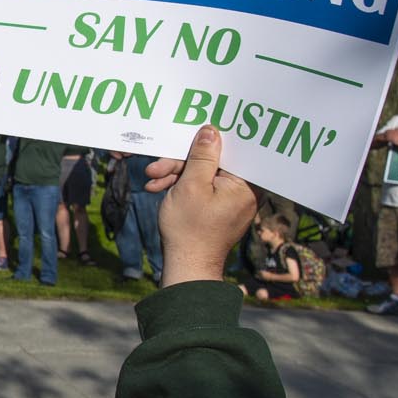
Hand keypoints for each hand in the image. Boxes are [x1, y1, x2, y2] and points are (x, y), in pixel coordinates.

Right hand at [143, 126, 256, 286]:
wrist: (186, 266)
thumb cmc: (189, 228)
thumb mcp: (191, 185)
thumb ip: (202, 156)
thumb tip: (211, 131)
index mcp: (246, 184)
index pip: (228, 151)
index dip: (206, 142)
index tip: (187, 137)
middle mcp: (245, 191)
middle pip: (213, 163)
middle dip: (181, 164)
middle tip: (156, 166)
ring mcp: (233, 202)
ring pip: (204, 176)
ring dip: (176, 176)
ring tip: (152, 181)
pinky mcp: (221, 210)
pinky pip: (204, 190)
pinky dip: (183, 189)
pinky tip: (160, 189)